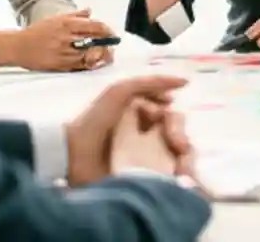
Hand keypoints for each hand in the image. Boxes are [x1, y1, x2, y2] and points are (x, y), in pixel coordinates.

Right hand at [0, 9, 114, 70]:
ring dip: (102, 55)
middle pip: (96, 41)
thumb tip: (90, 11)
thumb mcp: (56, 19)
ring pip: (91, 55)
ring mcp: (64, 53)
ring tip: (107, 55)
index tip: (111, 33)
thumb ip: (75, 15)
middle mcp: (67, 38)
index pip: (95, 26)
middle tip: (112, 45)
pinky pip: (81, 66)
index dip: (107, 30)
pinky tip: (94, 62)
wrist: (19, 47)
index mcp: (67, 24)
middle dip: (107, 43)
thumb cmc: (37, 32)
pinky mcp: (61, 65)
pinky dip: (91, 64)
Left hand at [65, 75, 188, 185]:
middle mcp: (145, 134)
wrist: (74, 156)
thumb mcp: (120, 91)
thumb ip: (150, 83)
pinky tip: (172, 173)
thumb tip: (185, 82)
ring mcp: (144, 158)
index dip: (173, 117)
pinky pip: (169, 174)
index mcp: (140, 111)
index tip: (168, 120)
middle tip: (177, 145)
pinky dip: (175, 171)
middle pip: (176, 133)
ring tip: (177, 163)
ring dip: (182, 156)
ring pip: (178, 154)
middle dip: (179, 134)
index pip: (171, 113)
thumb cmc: (96, 120)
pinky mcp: (142, 178)